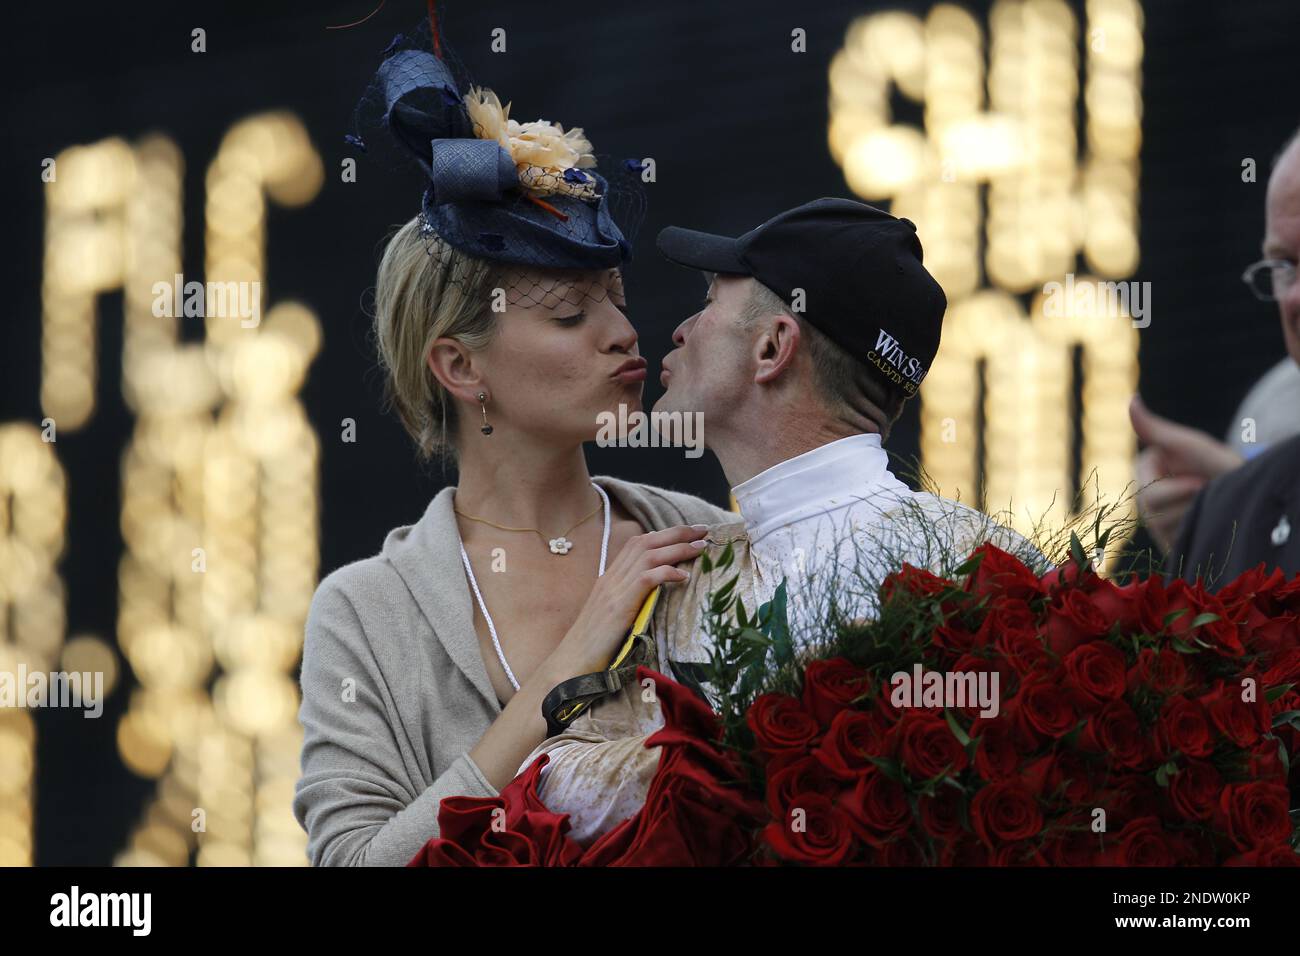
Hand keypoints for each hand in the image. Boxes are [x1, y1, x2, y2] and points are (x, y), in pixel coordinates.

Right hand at [549, 524, 710, 676]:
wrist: (573, 661)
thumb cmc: (595, 644)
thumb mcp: (613, 614)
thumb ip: (630, 597)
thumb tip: (655, 591)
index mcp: (610, 577)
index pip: (638, 543)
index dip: (664, 534)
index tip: (688, 533)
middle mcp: (611, 577)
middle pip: (646, 542)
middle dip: (676, 533)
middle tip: (703, 530)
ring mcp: (614, 589)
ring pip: (649, 555)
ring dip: (678, 548)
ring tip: (701, 547)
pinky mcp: (619, 605)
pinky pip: (646, 579)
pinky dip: (667, 572)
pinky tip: (684, 576)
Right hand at [1129, 394, 1243, 552]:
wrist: (1247, 498)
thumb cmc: (1220, 468)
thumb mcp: (1191, 446)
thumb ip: (1156, 429)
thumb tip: (1131, 400)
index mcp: (1147, 472)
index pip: (1145, 485)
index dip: (1175, 485)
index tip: (1199, 480)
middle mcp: (1147, 497)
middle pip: (1151, 505)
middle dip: (1187, 498)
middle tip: (1210, 493)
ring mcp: (1157, 521)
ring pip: (1163, 524)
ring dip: (1194, 514)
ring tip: (1211, 507)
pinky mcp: (1168, 541)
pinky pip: (1173, 541)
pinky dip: (1195, 531)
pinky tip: (1206, 524)